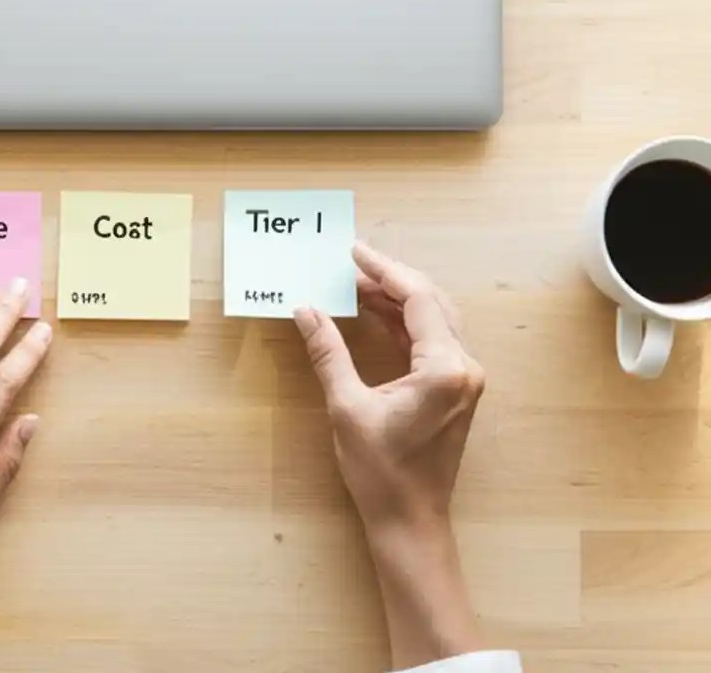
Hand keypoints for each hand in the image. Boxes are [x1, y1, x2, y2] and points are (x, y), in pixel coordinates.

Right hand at [294, 242, 483, 530]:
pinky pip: (432, 342)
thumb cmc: (381, 472)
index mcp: (445, 368)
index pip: (417, 299)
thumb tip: (306, 310)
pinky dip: (404, 324)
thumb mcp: (347, 407)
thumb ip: (328, 352)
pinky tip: (375, 314)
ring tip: (357, 285)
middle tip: (352, 263)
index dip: (384, 270)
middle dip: (390, 279)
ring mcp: (464, 379)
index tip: (354, 251)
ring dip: (397, 300)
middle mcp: (464, 367)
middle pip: (431, 302)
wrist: (410, 520)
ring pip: (434, 319)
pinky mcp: (456, 389)